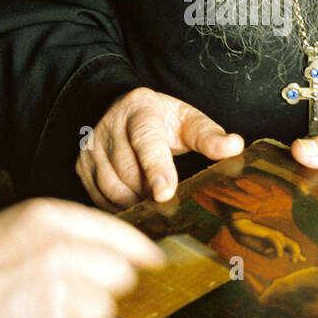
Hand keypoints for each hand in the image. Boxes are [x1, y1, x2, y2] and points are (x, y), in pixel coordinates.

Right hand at [0, 198, 164, 317]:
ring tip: (38, 314)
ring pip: (102, 312)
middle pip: (118, 275)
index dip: (138, 250)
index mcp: (48, 219)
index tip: (153, 261)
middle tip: (69, 296)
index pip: (115, 232)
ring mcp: (63, 292)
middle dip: (101, 289)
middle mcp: (62, 250)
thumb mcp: (7, 229)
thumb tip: (110, 252)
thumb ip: (58, 235)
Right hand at [77, 87, 243, 211]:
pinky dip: (118, 208)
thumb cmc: (162, 121)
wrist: (122, 111)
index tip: (166, 193)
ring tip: (153, 203)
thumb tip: (235, 146)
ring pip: (111, 188)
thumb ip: (209, 135)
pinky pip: (98, 197)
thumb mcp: (187, 121)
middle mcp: (110, 125)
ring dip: (134, 202)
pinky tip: (134, 205)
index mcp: (140, 109)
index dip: (156, 168)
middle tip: (169, 203)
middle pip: (128, 171)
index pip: (146, 141)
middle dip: (149, 192)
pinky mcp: (82, 166)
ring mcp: (91, 146)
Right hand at [229, 217, 304, 261]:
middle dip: (297, 253)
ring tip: (291, 260)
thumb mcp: (263, 250)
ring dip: (289, 252)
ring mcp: (273, 234)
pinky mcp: (267, 233)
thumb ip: (271, 253)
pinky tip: (280, 255)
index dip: (297, 253)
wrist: (241, 229)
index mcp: (277, 241)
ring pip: (287, 243)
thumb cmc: (251, 238)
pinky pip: (277, 242)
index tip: (303, 260)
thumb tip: (279, 255)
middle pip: (293, 244)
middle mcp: (278, 237)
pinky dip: (280, 249)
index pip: (291, 247)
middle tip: (296, 262)